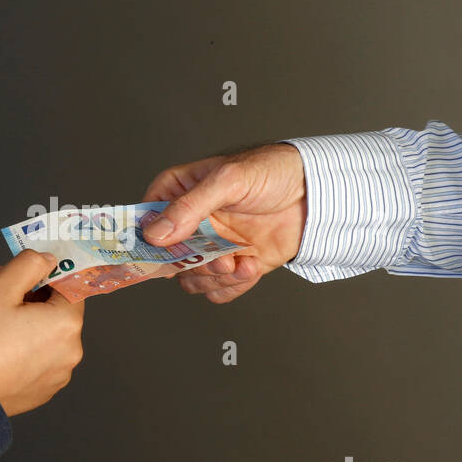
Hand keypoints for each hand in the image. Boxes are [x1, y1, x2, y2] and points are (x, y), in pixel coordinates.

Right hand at [0, 249, 84, 416]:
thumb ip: (28, 264)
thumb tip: (47, 260)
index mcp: (66, 324)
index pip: (68, 286)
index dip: (46, 276)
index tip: (28, 274)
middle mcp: (71, 351)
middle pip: (58, 312)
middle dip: (33, 299)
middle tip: (3, 296)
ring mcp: (59, 374)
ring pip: (49, 336)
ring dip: (30, 324)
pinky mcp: (45, 390)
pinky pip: (41, 360)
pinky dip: (27, 350)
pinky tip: (2, 349)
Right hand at [141, 142, 306, 302]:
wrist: (316, 193)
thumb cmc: (271, 171)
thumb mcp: (227, 180)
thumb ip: (190, 206)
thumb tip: (156, 233)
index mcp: (180, 193)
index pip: (146, 220)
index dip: (146, 239)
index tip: (156, 252)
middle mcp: (192, 223)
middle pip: (167, 258)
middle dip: (190, 264)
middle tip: (214, 258)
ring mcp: (212, 246)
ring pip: (191, 279)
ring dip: (214, 277)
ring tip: (237, 262)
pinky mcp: (235, 265)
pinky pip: (219, 289)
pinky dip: (234, 286)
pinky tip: (252, 265)